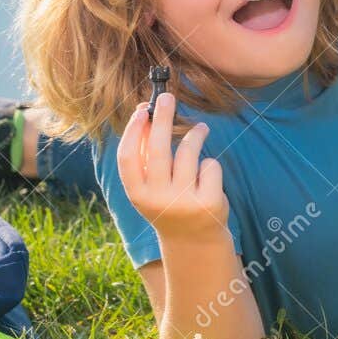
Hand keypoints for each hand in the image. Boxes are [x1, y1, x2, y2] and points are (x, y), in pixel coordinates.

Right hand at [116, 93, 227, 239]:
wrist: (193, 241)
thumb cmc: (168, 202)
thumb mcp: (151, 185)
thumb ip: (145, 155)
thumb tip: (146, 113)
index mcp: (138, 194)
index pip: (128, 157)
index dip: (134, 131)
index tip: (143, 110)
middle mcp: (158, 200)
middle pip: (158, 149)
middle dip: (163, 118)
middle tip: (168, 97)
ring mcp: (184, 203)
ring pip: (189, 152)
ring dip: (197, 134)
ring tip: (201, 129)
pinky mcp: (209, 203)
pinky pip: (210, 165)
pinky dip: (209, 164)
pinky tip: (207, 175)